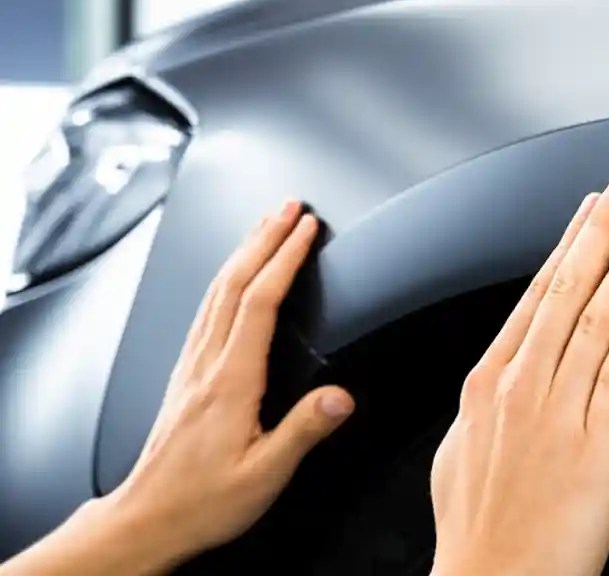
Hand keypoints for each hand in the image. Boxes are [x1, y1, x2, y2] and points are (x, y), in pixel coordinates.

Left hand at [1, 202, 354, 575]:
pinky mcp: (185, 377)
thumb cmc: (203, 501)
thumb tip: (341, 395)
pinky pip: (205, 310)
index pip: (260, 302)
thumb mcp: (265, 474)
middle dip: (265, 237)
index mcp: (231, 382)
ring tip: (265, 226)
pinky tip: (231, 279)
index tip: (308, 229)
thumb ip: (305, 429)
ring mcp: (191, 368)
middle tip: (290, 207)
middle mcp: (206, 366)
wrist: (148, 519)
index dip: (286, 259)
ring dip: (243, 251)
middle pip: (234, 283)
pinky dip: (225, 279)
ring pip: (216, 291)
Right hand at [430, 171, 608, 575]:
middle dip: (597, 231)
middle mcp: (521, 390)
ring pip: (593, 321)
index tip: (586, 210)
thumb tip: (513, 365)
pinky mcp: (599, 448)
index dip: (567, 244)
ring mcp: (559, 416)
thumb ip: (494, 400)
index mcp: (487, 384)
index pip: (534, 295)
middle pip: (565, 292)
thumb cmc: (481, 529)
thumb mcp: (464, 448)